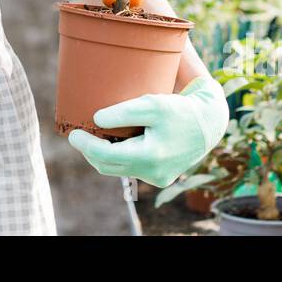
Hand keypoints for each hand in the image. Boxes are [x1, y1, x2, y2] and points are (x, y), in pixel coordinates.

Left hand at [67, 75, 228, 188]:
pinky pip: (133, 169)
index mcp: (150, 157)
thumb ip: (123, 112)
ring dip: (104, 156)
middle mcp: (153, 173)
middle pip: (109, 167)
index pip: (106, 156)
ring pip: (120, 170)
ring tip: (93, 138)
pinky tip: (114, 143)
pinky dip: (121, 157)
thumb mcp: (151, 104)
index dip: (86, 146)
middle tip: (78, 136)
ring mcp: (158, 178)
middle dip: (91, 152)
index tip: (72, 135)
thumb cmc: (179, 110)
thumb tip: (96, 119)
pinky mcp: (161, 176)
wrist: (208, 123)